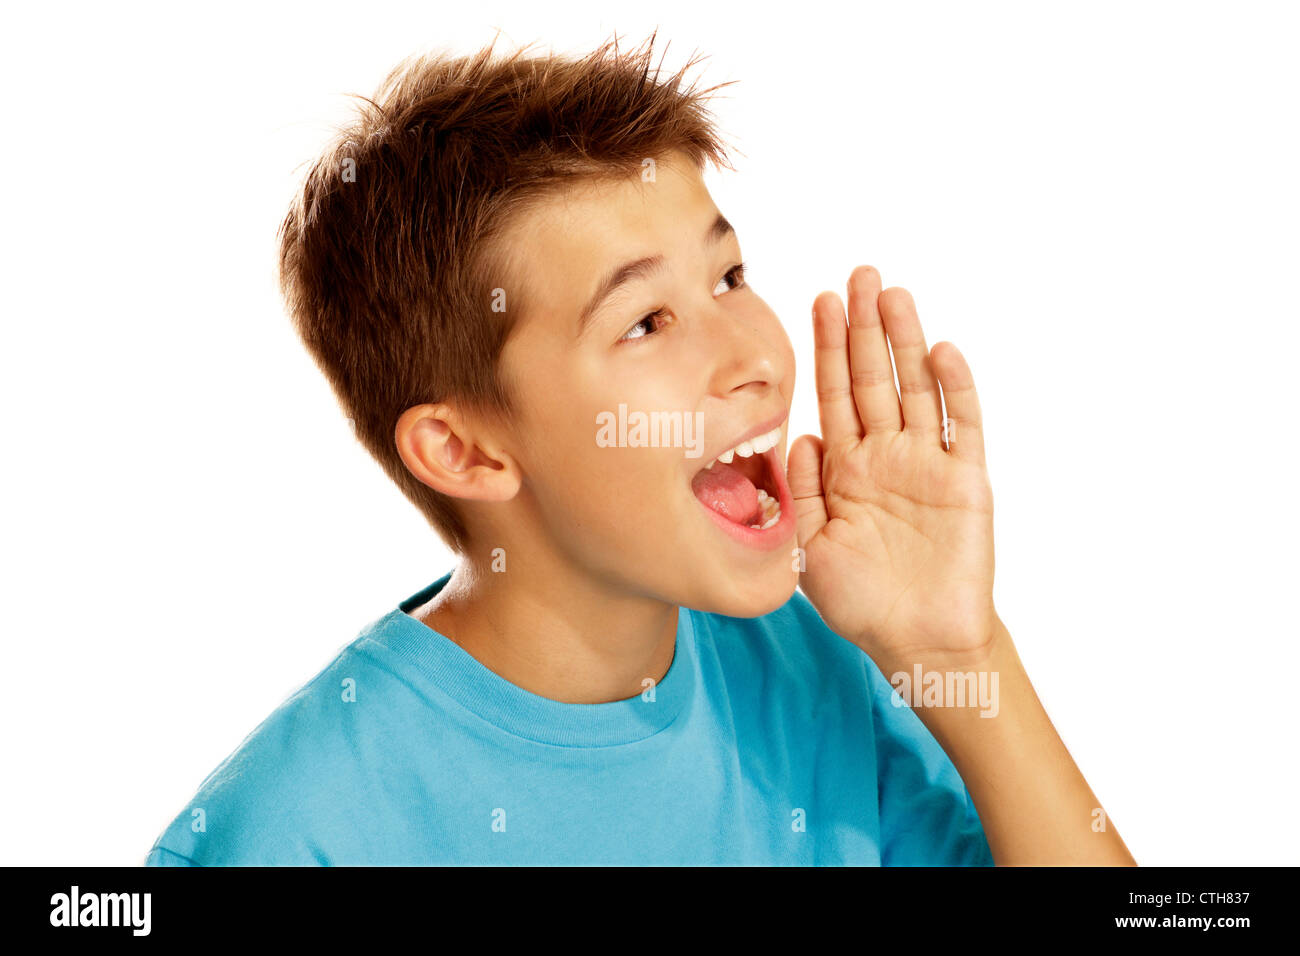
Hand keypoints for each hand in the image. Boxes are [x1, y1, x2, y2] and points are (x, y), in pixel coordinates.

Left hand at [787, 266, 996, 666]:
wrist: (918, 641)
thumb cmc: (862, 602)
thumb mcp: (809, 548)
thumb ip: (801, 493)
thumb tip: (799, 436)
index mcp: (845, 468)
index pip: (833, 394)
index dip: (827, 348)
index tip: (820, 301)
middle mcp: (885, 455)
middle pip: (872, 378)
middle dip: (864, 326)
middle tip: (860, 274)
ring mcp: (927, 462)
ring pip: (914, 388)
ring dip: (904, 342)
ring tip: (893, 294)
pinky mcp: (965, 479)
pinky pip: (960, 425)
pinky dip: (954, 388)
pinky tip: (941, 351)